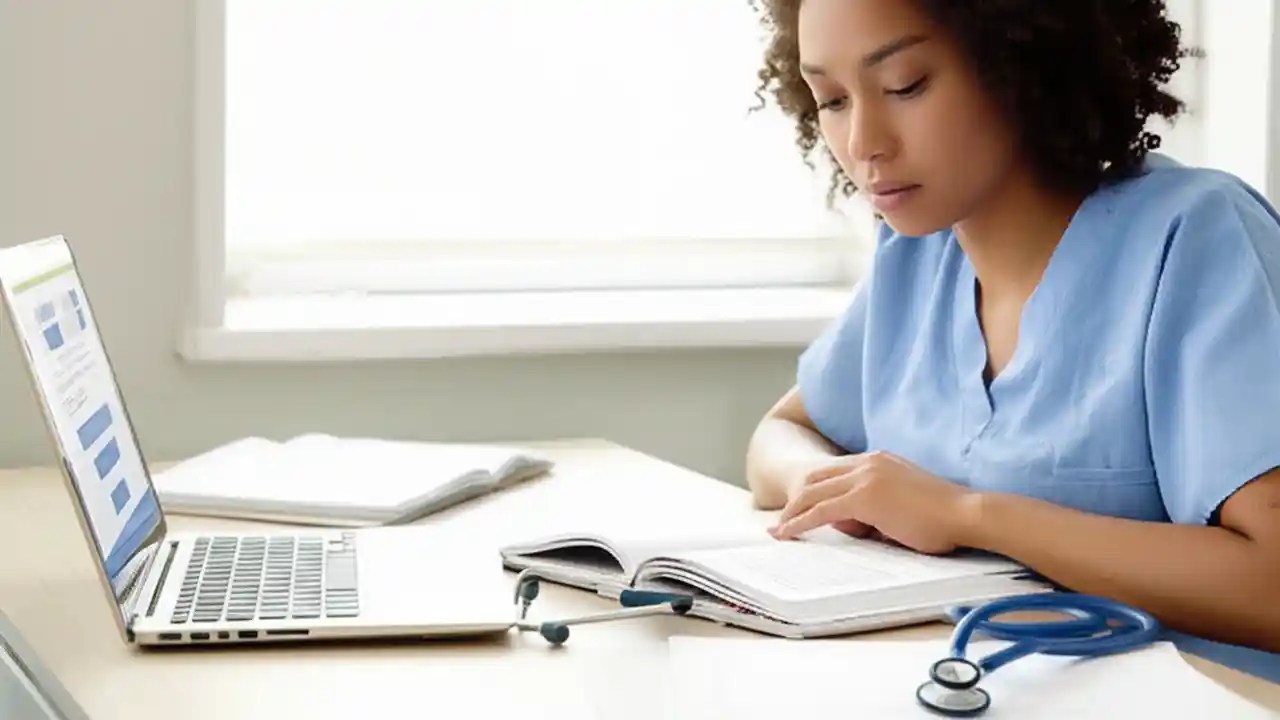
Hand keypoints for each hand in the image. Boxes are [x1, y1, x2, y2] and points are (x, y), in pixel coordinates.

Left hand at [768, 451, 979, 554]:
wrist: (966, 513)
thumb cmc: (945, 518)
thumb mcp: (904, 504)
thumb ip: (879, 507)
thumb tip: (861, 525)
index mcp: (879, 460)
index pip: (835, 472)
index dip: (814, 489)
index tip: (800, 505)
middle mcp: (869, 462)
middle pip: (818, 477)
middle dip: (796, 498)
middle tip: (779, 519)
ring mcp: (865, 476)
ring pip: (813, 493)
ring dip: (792, 512)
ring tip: (777, 530)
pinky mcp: (864, 497)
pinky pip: (821, 510)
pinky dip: (800, 522)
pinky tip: (788, 534)